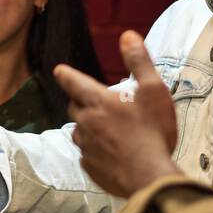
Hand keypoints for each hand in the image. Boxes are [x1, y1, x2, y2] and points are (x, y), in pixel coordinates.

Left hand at [52, 30, 179, 197]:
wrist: (150, 176)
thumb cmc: (153, 132)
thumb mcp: (153, 90)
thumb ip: (139, 61)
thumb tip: (127, 35)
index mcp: (99, 102)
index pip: (73, 82)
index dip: (65, 75)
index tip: (59, 71)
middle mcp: (86, 123)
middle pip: (75, 107)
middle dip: (82, 103)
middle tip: (97, 104)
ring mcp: (86, 147)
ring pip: (80, 132)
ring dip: (89, 128)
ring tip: (110, 131)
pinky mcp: (90, 168)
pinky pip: (87, 155)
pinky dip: (95, 151)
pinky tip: (112, 154)